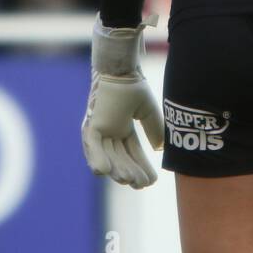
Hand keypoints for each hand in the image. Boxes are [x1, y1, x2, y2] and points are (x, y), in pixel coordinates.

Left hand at [81, 15, 163, 188]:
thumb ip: (153, 129)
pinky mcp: (91, 124)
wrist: (122, 68)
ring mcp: (99, 129)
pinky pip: (92, 146)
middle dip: (131, 172)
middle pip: (120, 157)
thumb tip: (160, 149)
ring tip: (129, 181)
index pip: (133, 152)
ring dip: (117, 169)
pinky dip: (97, 158)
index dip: (142, 166)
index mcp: (122, 127)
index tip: (152, 180)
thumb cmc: (133, 83)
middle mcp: (109, 130)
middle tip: (141, 185)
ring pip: (107, 155)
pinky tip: (104, 172)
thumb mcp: (147, 111)